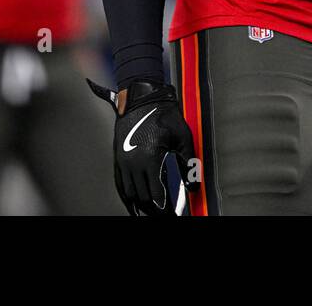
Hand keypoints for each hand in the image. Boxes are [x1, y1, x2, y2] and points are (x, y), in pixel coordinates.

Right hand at [87, 78, 197, 214]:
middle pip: (142, 196)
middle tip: (164, 213)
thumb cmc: (164, 114)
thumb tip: (193, 186)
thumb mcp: (183, 137)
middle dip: (153, 208)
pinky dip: (127, 195)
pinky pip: (120, 183)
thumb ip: (189, 163)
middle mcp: (133, 162)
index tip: (172, 213)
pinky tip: (135, 201)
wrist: (142, 98)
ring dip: (140, 203)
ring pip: (129, 193)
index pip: (156, 193)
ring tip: (152, 209)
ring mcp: (123, 161)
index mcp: (150, 158)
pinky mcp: (119, 158)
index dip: (164, 207)